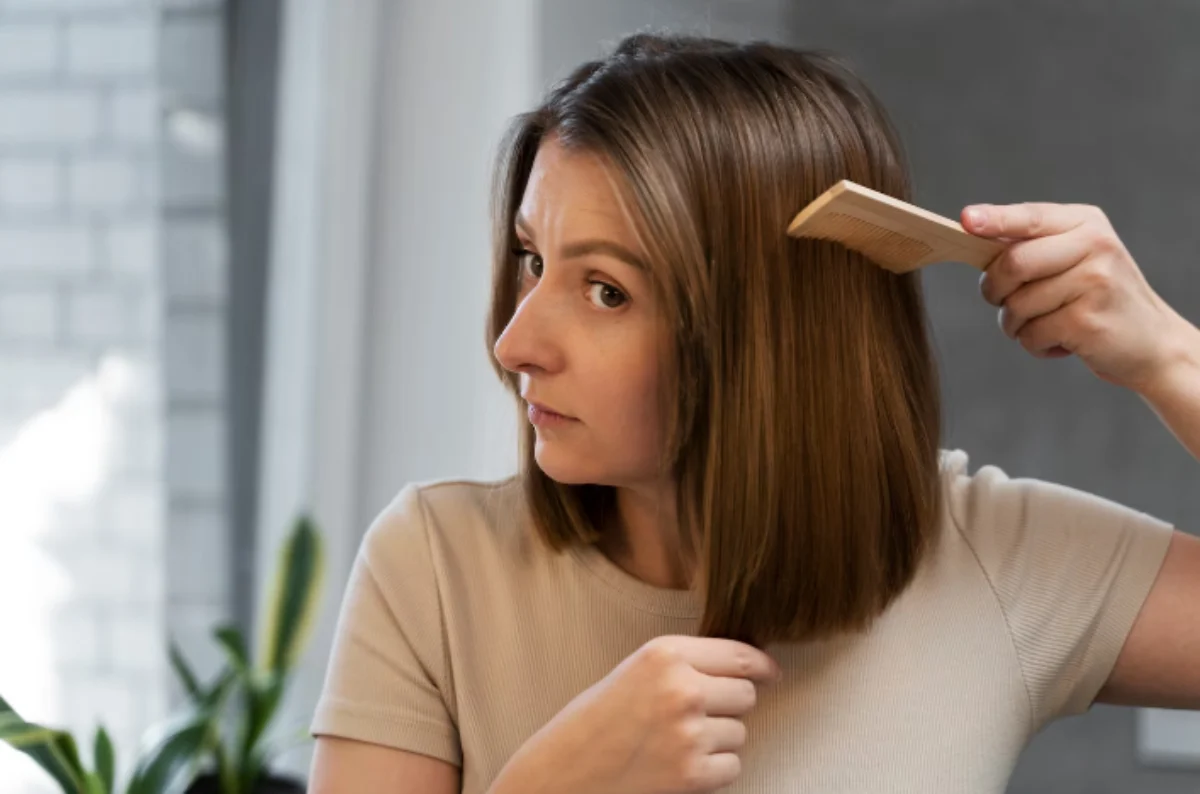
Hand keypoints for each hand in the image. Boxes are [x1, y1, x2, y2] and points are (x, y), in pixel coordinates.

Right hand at [491, 635, 781, 793]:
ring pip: (739, 733)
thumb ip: (683, 664)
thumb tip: (746, 668)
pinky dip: (713, 770)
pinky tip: (679, 766)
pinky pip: (732, 766)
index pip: (740, 656)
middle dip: (728, 707)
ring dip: (718, 740)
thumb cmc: (594, 720)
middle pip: (745, 695)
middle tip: (695, 716)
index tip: (770, 673)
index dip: (762, 667)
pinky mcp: (693, 774)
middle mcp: (682, 688)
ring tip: (675, 743)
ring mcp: (689, 733)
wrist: (563, 772)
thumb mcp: (635, 671)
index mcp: (665, 654)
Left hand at [962, 202, 1191, 392]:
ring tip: (1046, 324)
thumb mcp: (1075, 258)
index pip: (1029, 217)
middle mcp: (1094, 245)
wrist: (1151, 342)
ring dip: (1016, 325)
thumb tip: (973, 231)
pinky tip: (1062, 341)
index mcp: (1085, 223)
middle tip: (1001, 301)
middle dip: (994, 290)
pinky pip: (1031, 334)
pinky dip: (1035, 345)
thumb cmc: (1096, 298)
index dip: (994, 220)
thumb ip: (1032, 245)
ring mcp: (1094, 281)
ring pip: (1016, 305)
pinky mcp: (1088, 320)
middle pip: (1012, 263)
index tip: (966, 220)